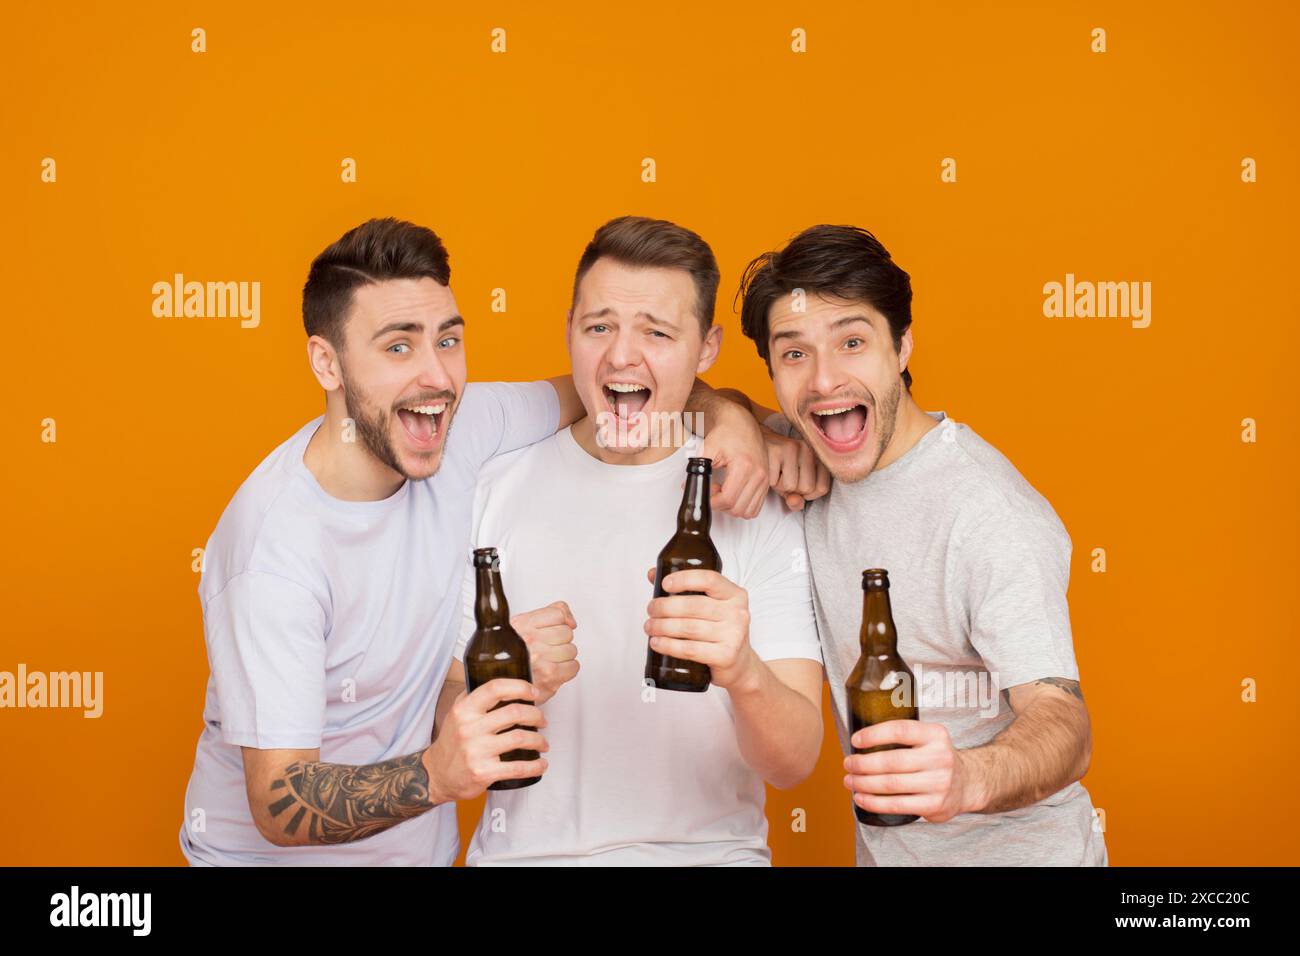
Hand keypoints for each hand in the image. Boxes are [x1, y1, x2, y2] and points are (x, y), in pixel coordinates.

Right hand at [424, 678, 547, 802]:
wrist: (436, 775)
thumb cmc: (451, 743)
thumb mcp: (456, 714)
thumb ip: (475, 698)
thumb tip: (504, 683)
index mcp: (464, 710)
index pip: (495, 688)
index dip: (520, 687)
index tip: (533, 692)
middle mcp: (470, 728)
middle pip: (515, 712)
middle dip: (536, 715)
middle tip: (542, 720)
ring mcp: (476, 751)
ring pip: (520, 738)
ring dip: (539, 740)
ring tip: (542, 743)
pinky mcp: (484, 772)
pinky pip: (517, 767)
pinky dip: (535, 766)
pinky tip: (541, 764)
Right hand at [511, 601, 578, 703]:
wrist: (497, 686)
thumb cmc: (509, 658)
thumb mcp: (520, 627)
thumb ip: (547, 615)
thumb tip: (570, 620)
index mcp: (521, 625)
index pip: (557, 613)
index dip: (562, 621)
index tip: (559, 627)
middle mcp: (529, 640)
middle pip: (566, 632)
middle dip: (561, 641)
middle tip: (550, 648)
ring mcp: (539, 659)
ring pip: (571, 649)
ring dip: (565, 657)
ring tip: (551, 660)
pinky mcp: (548, 676)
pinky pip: (573, 667)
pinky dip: (568, 670)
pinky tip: (556, 670)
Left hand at [643, 567, 759, 690]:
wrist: (741, 664)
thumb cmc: (721, 630)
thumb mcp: (711, 605)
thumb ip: (686, 588)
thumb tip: (653, 575)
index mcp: (734, 594)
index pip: (709, 580)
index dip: (685, 579)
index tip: (665, 584)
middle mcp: (737, 613)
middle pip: (693, 605)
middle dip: (665, 607)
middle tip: (651, 610)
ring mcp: (733, 635)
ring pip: (688, 628)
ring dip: (662, 627)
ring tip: (650, 627)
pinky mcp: (725, 656)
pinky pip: (690, 649)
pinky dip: (669, 646)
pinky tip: (657, 643)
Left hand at [700, 401, 769, 519]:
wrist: (742, 424)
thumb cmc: (726, 433)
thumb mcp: (709, 448)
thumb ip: (697, 468)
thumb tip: (688, 486)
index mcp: (744, 466)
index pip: (728, 499)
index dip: (713, 501)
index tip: (706, 492)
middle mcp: (758, 475)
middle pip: (737, 508)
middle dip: (721, 505)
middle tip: (713, 491)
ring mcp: (765, 480)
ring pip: (747, 512)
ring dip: (732, 508)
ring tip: (723, 492)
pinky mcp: (766, 482)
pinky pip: (755, 507)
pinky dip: (743, 507)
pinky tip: (733, 493)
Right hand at [763, 426, 830, 510]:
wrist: (758, 443)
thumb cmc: (777, 466)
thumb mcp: (791, 485)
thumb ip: (797, 500)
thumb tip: (794, 500)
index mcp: (818, 456)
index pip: (823, 488)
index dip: (808, 495)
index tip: (799, 486)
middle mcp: (808, 449)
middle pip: (807, 488)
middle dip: (792, 490)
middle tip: (783, 477)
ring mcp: (793, 447)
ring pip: (790, 486)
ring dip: (779, 486)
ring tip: (775, 472)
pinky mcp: (776, 449)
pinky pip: (774, 481)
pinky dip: (768, 481)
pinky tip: (768, 468)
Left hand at [842, 720, 981, 823]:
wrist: (966, 784)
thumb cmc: (934, 758)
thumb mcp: (927, 738)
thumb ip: (902, 735)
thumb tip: (860, 739)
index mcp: (935, 735)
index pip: (900, 730)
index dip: (874, 735)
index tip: (855, 740)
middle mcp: (940, 757)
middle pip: (892, 761)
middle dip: (862, 764)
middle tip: (848, 764)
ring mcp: (939, 783)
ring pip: (891, 784)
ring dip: (864, 783)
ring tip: (850, 781)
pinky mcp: (934, 805)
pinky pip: (897, 805)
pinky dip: (874, 802)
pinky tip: (861, 798)